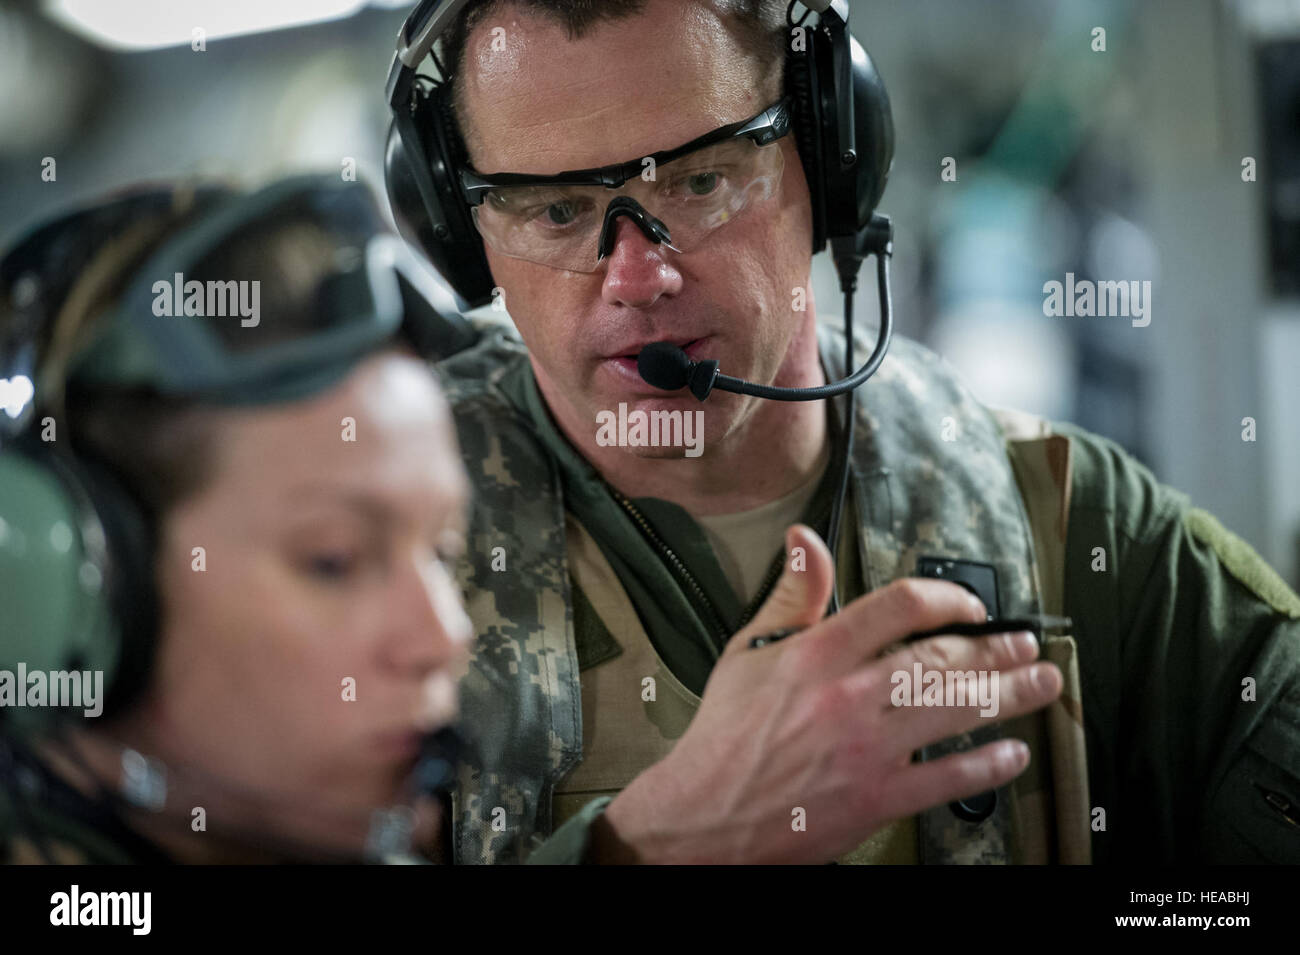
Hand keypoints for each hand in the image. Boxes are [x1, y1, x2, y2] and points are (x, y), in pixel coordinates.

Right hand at [597, 524, 1061, 862]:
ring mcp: (866, 751)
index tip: (968, 605)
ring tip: (1041, 683)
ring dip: (1007, 695)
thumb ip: (792, 594)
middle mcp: (847, 698)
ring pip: (953, 713)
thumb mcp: (749, 650)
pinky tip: (1012, 754)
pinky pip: (945, 781)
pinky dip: (986, 767)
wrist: (705, 815)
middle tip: (1026, 643)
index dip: (945, 598)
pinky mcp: (876, 800)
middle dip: (995, 648)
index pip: (896, 607)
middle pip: (939, 660)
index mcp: (815, 656)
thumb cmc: (725, 735)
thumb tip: (805, 541)